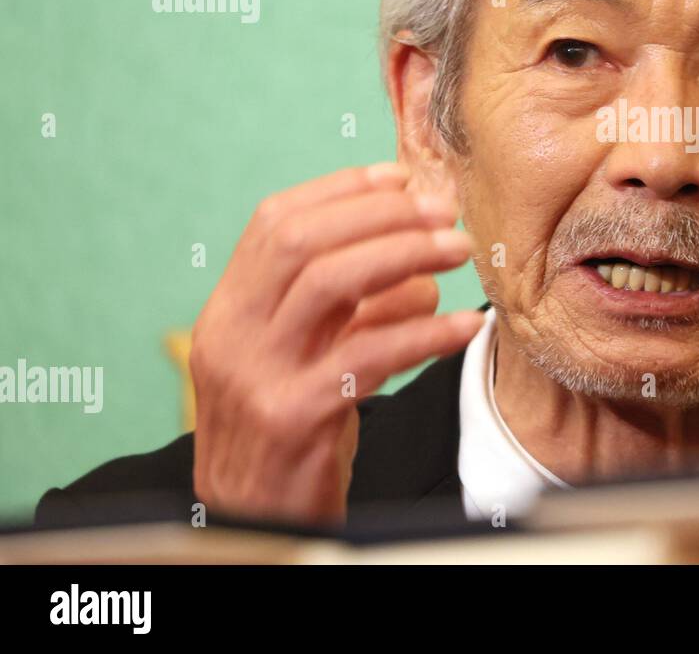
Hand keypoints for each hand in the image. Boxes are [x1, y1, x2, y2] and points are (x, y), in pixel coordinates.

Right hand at [190, 162, 481, 525]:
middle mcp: (232, 334)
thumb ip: (350, 307)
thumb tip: (421, 264)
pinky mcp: (293, 416)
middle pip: (305, 241)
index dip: (341, 190)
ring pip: (331, 283)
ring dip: (406, 255)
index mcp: (228, 310)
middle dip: (382, 214)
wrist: (253, 525)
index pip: (275, 222)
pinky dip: (425, 332)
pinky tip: (466, 325)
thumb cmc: (292, 433)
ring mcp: (258, 375)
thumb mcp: (306, 358)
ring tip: (460, 250)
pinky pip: (370, 355)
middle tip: (444, 211)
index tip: (401, 176)